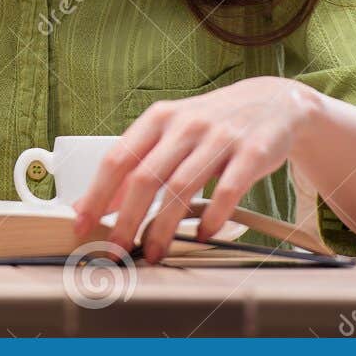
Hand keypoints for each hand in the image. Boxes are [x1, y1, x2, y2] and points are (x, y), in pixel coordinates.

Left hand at [70, 76, 324, 263]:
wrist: (272, 103)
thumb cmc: (211, 124)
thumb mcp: (169, 135)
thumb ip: (134, 165)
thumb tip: (92, 203)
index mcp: (159, 118)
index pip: (118, 158)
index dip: (97, 194)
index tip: (82, 225)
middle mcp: (186, 124)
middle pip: (145, 177)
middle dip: (126, 220)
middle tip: (117, 251)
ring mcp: (220, 137)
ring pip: (181, 187)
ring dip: (163, 227)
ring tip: (154, 253)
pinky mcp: (252, 152)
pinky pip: (227, 191)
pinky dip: (211, 218)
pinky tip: (201, 235)